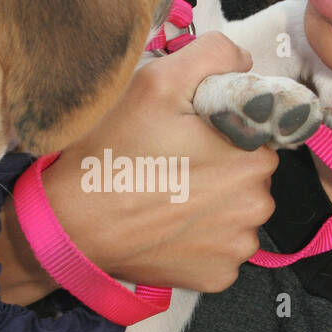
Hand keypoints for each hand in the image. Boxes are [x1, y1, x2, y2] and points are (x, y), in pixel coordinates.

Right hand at [44, 32, 279, 292]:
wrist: (73, 224)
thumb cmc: (114, 152)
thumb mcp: (158, 81)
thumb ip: (214, 55)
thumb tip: (244, 64)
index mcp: (254, 155)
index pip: (254, 130)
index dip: (218, 128)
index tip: (182, 135)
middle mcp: (258, 204)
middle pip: (247, 171)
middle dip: (218, 165)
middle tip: (168, 163)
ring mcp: (239, 246)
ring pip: (235, 210)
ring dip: (211, 202)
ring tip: (165, 196)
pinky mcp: (219, 276)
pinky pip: (220, 246)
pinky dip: (200, 237)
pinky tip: (167, 226)